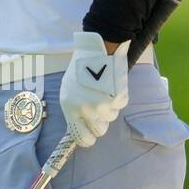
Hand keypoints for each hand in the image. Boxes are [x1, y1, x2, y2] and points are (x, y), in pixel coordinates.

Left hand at [60, 30, 131, 146]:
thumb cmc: (81, 68)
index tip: (91, 135)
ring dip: (109, 106)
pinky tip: (112, 84)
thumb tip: (81, 126)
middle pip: (100, 130)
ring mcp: (103, 105)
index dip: (88, 138)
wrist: (97, 49)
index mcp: (70, 108)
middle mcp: (86, 110)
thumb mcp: (68, 90)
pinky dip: (118, 96)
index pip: (82, 138)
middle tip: (99, 106)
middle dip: (101, 121)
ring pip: (111, 117)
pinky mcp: (117, 98)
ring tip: (103, 89)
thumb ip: (73, 109)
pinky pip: (121, 105)